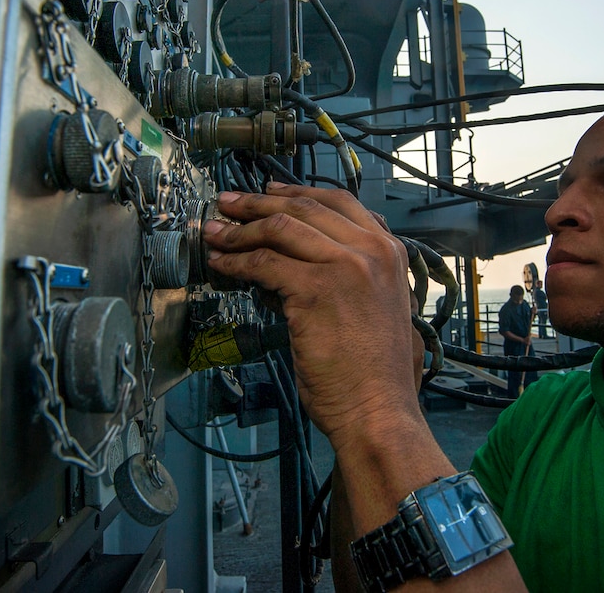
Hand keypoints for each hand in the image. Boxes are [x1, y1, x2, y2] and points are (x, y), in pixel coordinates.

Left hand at [203, 184, 418, 452]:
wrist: (379, 410)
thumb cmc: (376, 374)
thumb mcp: (382, 309)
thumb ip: (358, 278)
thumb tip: (305, 266)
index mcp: (389, 252)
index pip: (339, 202)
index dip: (297, 193)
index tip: (269, 192)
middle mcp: (372, 251)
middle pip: (305, 208)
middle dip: (258, 202)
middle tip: (227, 203)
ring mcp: (346, 267)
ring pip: (281, 229)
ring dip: (239, 229)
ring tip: (214, 232)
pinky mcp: (316, 290)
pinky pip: (265, 263)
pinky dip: (235, 261)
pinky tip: (220, 265)